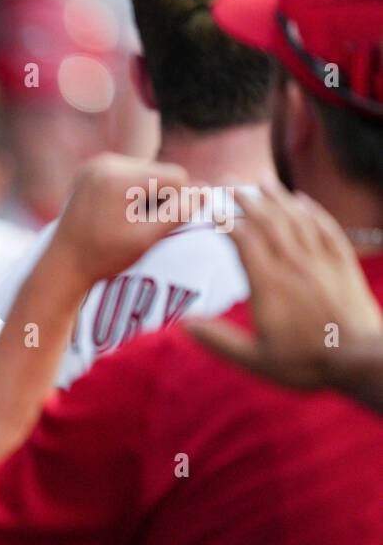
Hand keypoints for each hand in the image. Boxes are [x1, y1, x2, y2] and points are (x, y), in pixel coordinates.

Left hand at [44, 153, 189, 288]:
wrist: (62, 264)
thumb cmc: (104, 257)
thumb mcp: (146, 239)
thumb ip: (178, 214)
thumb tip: (206, 191)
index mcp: (118, 177)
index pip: (176, 176)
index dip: (175, 203)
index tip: (154, 225)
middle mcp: (106, 162)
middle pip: (160, 172)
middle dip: (158, 198)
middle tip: (136, 226)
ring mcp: (96, 164)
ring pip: (146, 172)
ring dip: (146, 195)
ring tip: (124, 222)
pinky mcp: (91, 170)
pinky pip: (128, 174)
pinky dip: (130, 192)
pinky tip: (115, 214)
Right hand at [188, 186, 382, 388]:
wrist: (362, 360)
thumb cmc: (306, 362)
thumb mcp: (255, 360)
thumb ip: (218, 340)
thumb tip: (182, 326)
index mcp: (268, 284)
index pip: (243, 239)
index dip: (225, 219)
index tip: (210, 206)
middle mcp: (294, 265)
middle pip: (268, 221)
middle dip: (247, 199)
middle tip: (229, 183)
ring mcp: (321, 262)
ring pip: (296, 219)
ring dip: (277, 198)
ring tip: (261, 182)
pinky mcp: (343, 265)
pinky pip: (326, 229)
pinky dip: (313, 211)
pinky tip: (302, 201)